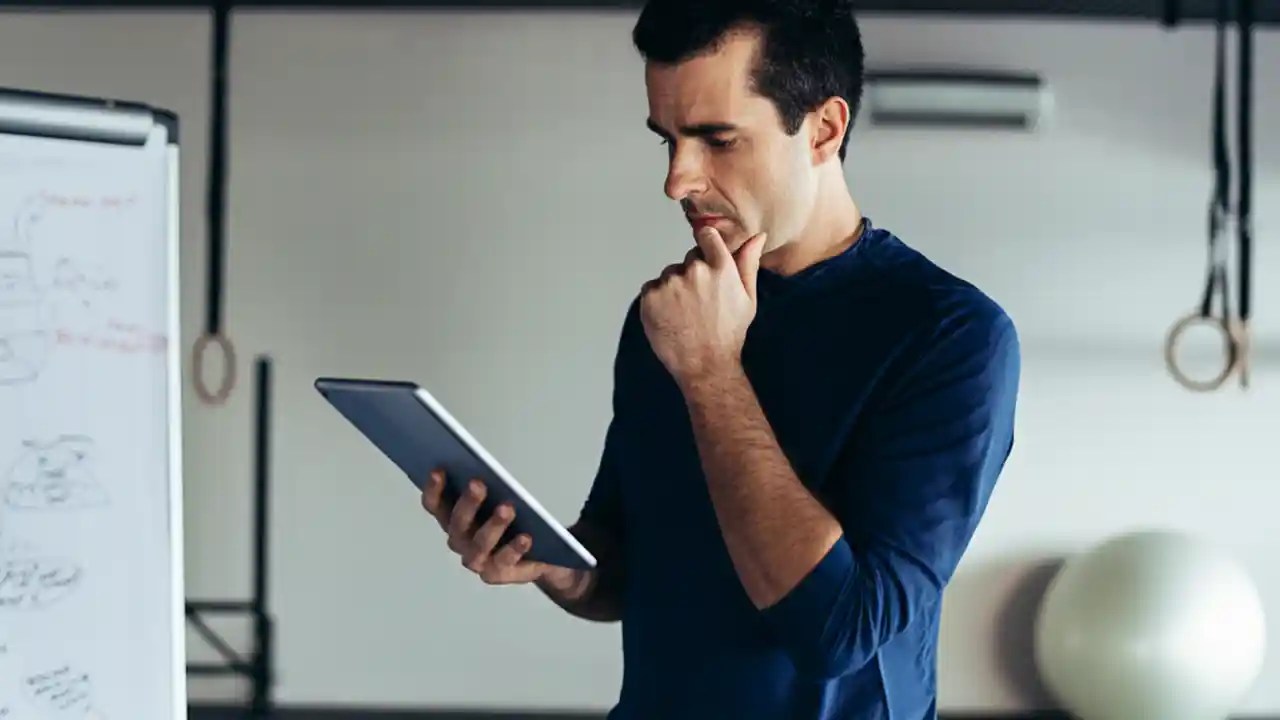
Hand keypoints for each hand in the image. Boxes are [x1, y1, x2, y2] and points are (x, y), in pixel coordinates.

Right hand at [421, 468, 564, 585]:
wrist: (541, 552)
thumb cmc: (514, 518)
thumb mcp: (502, 498)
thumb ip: (491, 487)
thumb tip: (489, 471)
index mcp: (453, 518)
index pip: (435, 505)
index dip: (434, 490)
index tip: (439, 471)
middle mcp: (459, 540)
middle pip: (458, 522)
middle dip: (468, 502)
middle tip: (478, 484)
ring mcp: (476, 559)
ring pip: (479, 543)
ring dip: (493, 525)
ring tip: (507, 508)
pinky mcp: (496, 573)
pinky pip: (504, 561)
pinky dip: (514, 548)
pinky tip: (525, 537)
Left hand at [639, 227, 766, 386]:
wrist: (705, 365)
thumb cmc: (729, 334)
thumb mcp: (748, 298)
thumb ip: (748, 263)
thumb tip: (757, 237)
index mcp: (721, 267)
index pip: (706, 235)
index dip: (705, 245)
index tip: (706, 260)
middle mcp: (695, 271)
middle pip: (688, 259)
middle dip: (692, 275)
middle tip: (700, 303)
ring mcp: (670, 283)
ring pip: (669, 275)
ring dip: (674, 288)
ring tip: (686, 314)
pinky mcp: (650, 296)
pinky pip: (651, 288)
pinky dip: (657, 300)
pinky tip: (671, 318)